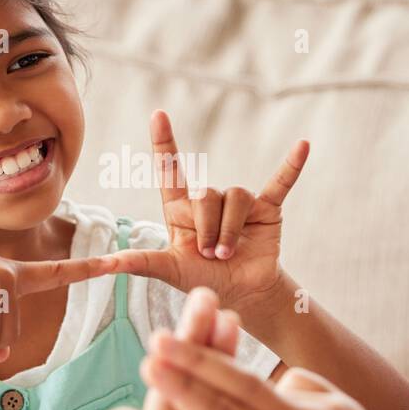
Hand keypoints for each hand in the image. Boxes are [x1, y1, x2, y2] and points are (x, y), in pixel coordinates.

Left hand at [106, 110, 308, 313]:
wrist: (241, 294)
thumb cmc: (203, 279)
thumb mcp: (169, 271)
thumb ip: (140, 262)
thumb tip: (105, 264)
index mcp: (182, 209)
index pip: (171, 170)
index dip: (164, 142)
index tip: (158, 115)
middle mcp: (210, 199)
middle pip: (205, 193)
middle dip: (206, 227)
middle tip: (208, 253)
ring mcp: (240, 203)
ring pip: (233, 197)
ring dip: (229, 229)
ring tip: (227, 254)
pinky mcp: (267, 209)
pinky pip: (280, 183)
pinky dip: (291, 166)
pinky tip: (303, 147)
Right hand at [142, 323, 408, 409]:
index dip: (181, 389)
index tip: (151, 365)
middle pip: (238, 382)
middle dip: (195, 356)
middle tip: (161, 336)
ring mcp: (325, 409)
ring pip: (266, 383)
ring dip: (239, 384)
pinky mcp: (341, 400)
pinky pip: (294, 386)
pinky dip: (280, 400)